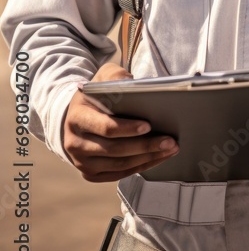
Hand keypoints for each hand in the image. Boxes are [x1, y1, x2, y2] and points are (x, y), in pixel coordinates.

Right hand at [62, 62, 178, 182]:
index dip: (128, 128)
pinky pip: (119, 174)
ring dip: (148, 158)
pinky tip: (158, 158)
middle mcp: (76, 144)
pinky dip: (141, 167)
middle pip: (115, 150)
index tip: (149, 125)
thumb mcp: (101, 78)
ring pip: (120, 165)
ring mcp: (81, 162)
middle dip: (145, 146)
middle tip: (170, 141)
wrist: (75, 117)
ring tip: (170, 149)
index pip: (106, 127)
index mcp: (77, 118)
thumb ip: (115, 76)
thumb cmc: (94, 96)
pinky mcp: (91, 174)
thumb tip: (133, 82)